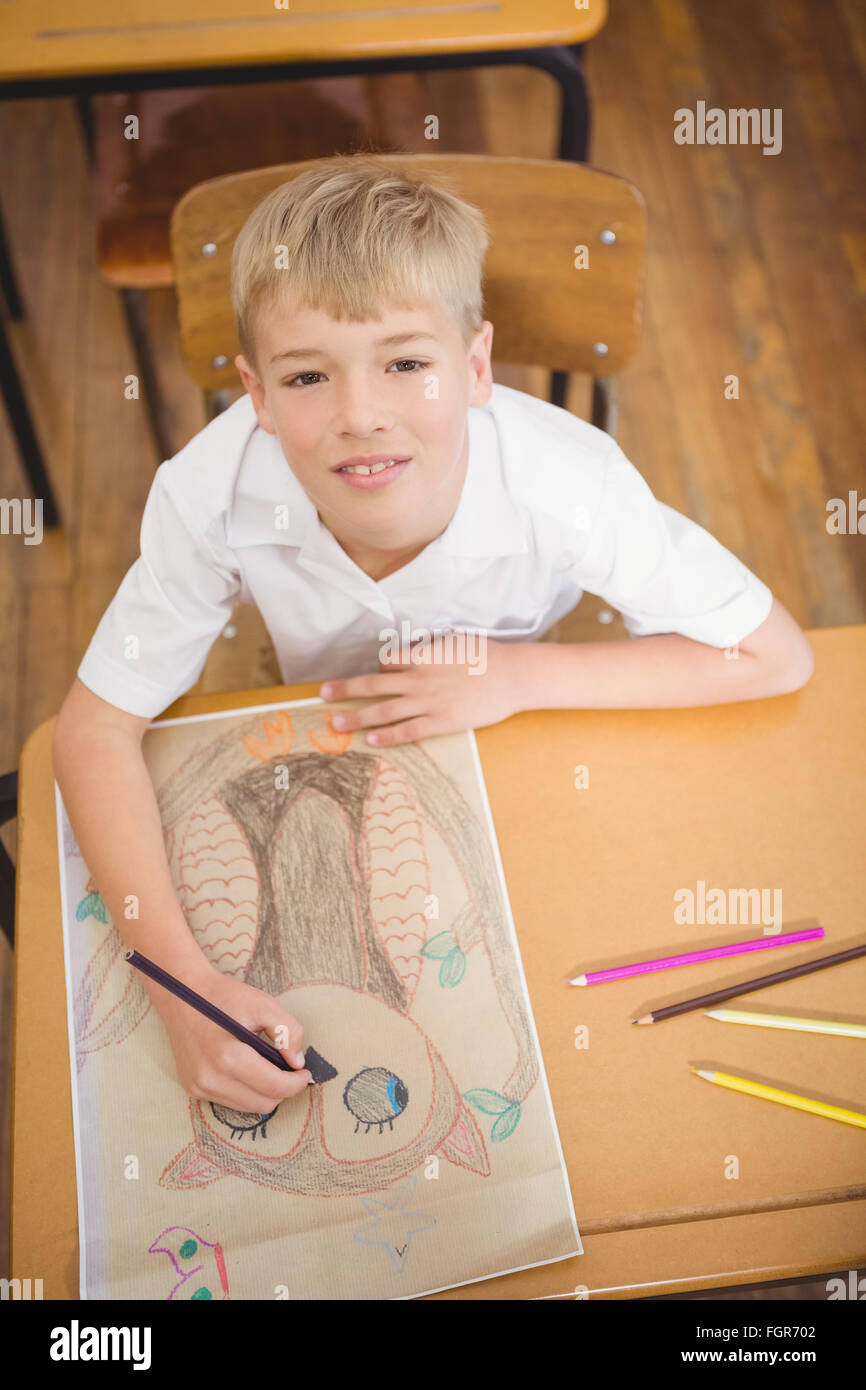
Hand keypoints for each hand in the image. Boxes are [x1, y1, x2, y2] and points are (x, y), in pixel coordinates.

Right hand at [146, 961, 312, 1112]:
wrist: (182, 995)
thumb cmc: (224, 997)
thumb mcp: (263, 1004)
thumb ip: (288, 1032)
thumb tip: (297, 1063)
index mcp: (228, 1057)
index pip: (273, 1087)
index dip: (296, 1083)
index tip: (305, 1073)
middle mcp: (210, 1079)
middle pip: (263, 1103)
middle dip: (282, 1089)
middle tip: (288, 1069)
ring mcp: (199, 1087)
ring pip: (248, 1107)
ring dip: (263, 1092)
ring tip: (266, 1066)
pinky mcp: (193, 1089)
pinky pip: (230, 1101)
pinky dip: (245, 1090)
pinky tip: (245, 1068)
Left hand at [319, 634, 524, 745]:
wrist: (512, 676)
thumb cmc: (487, 656)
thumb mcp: (455, 642)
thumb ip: (430, 649)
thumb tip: (414, 652)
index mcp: (422, 656)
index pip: (386, 662)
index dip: (378, 668)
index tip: (375, 675)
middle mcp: (418, 679)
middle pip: (372, 685)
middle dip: (344, 689)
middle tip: (322, 694)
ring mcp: (428, 702)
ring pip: (383, 710)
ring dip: (356, 717)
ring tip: (334, 723)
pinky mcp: (441, 722)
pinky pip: (408, 730)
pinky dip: (387, 736)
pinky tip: (371, 740)